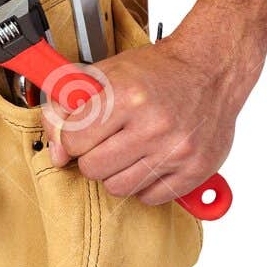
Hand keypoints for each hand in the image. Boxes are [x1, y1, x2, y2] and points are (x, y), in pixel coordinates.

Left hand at [41, 0, 266, 205]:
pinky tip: (149, 161)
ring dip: (116, 172)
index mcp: (126, 97)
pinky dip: (144, 184)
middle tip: (104, 141)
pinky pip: (151, 197)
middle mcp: (153, 126)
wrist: (211, 69)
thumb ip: (68, 105)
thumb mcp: (104, 73)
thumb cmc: (158, 70)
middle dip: (91, 156)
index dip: (71, 138)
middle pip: (93, 169)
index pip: (73, 141)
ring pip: (118, 188)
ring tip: (127, 151)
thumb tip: (56, 148)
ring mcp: (176, 150)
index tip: (80, 133)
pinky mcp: (195, 169)